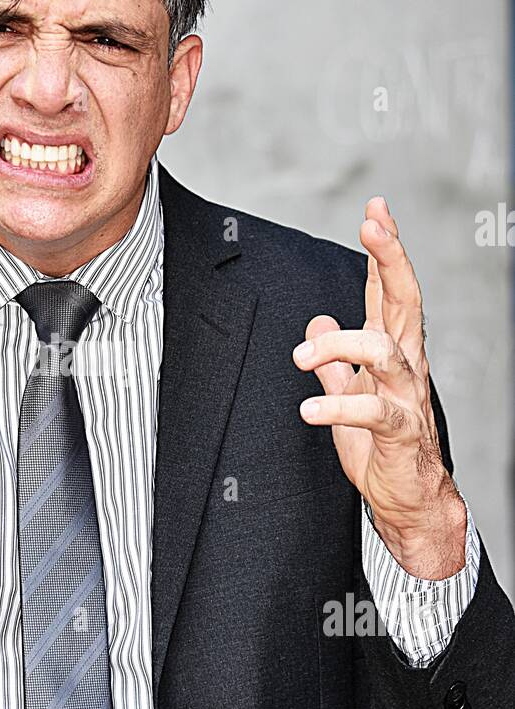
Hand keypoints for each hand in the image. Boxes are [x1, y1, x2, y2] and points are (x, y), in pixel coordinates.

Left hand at [292, 196, 465, 579]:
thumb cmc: (381, 448)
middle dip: (391, 258)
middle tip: (373, 224)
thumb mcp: (349, 394)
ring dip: (339, 343)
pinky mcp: (400, 432)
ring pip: (385, 351)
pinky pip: (372, 412)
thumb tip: (318, 318)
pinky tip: (308, 410)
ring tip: (301, 354)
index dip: (385, 250)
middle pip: (406, 301)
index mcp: (394, 352)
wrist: (409, 499)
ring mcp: (407, 397)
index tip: (376, 209)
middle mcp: (406, 366)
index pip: (391, 291)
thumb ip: (334, 359)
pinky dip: (337, 408)